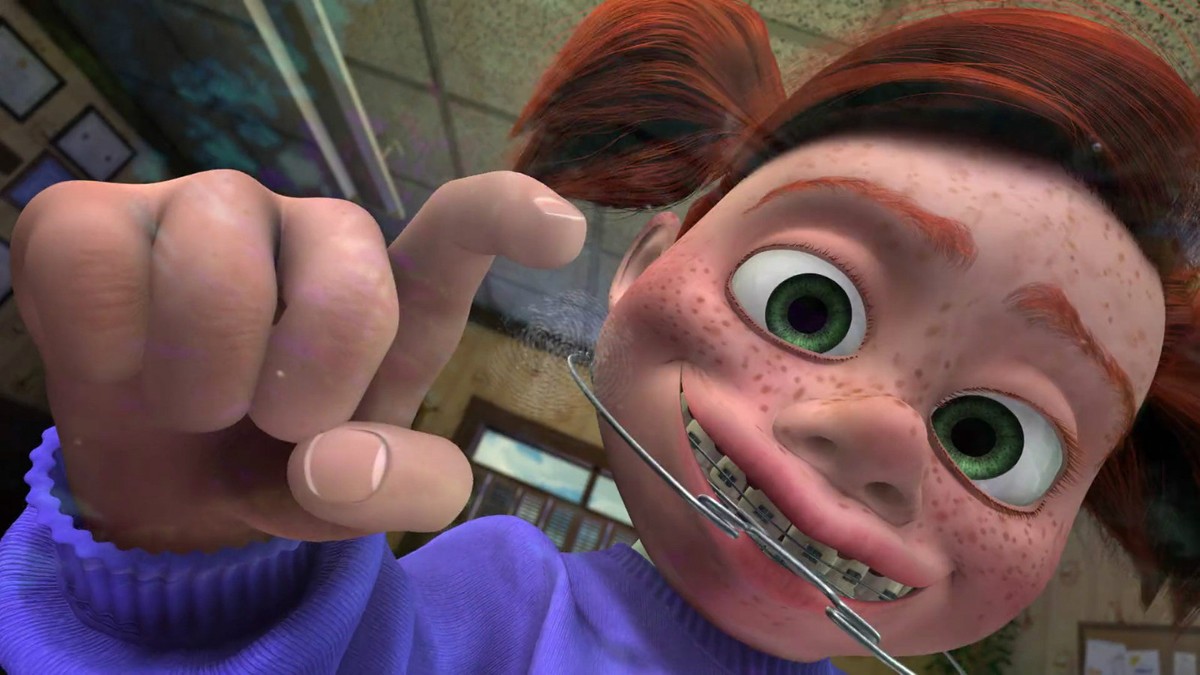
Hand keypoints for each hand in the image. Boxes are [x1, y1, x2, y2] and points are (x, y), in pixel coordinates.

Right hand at [10, 170, 585, 551]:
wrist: (157, 475)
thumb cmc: (273, 464)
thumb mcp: (354, 495)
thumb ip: (392, 488)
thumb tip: (330, 461)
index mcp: (387, 289)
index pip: (456, 229)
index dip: (505, 218)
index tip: (563, 232)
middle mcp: (305, 229)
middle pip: (354, 291)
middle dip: (315, 394)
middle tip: (274, 420)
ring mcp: (202, 209)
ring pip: (219, 283)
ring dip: (206, 388)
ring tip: (197, 400)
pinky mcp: (91, 217)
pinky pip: (104, 282)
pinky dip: (115, 361)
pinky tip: (125, 360)